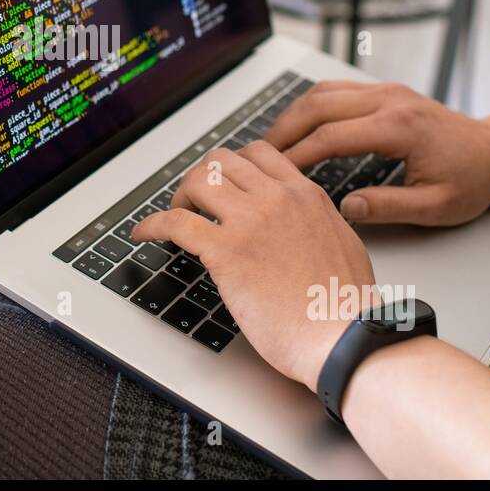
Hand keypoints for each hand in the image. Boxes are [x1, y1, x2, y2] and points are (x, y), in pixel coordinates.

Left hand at [132, 142, 375, 391]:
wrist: (342, 337)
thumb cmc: (345, 306)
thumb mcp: (343, 242)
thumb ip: (317, 221)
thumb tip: (301, 222)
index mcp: (305, 196)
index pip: (258, 154)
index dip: (232, 166)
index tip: (222, 183)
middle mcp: (276, 199)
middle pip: (221, 161)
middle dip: (203, 177)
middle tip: (195, 202)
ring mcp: (250, 222)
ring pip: (198, 180)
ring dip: (179, 197)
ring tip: (174, 217)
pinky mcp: (226, 251)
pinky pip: (175, 222)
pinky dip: (152, 224)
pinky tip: (144, 233)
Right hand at [265, 81, 489, 226]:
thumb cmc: (471, 180)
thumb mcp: (436, 207)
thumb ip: (388, 208)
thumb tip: (345, 206)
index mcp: (399, 127)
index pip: (331, 136)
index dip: (297, 156)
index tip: (275, 174)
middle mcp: (389, 100)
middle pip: (317, 105)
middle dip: (283, 130)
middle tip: (259, 155)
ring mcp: (386, 91)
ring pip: (323, 92)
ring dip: (292, 114)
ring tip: (272, 142)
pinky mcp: (384, 92)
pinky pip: (336, 90)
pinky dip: (310, 106)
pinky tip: (297, 126)